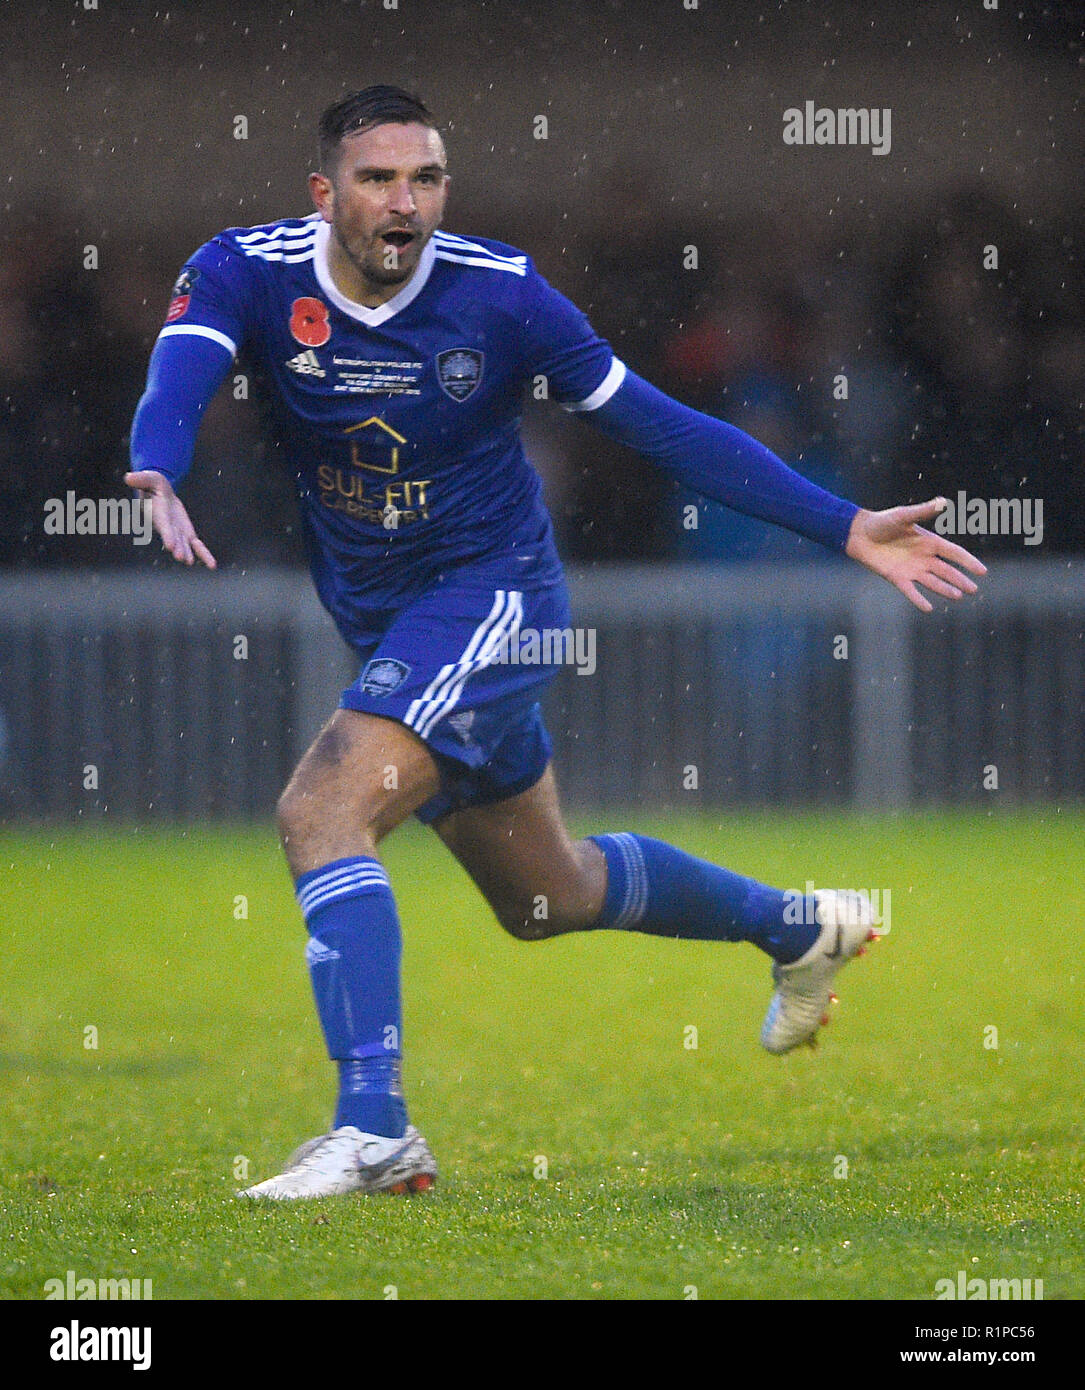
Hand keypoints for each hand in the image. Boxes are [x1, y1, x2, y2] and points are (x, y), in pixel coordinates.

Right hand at [123, 470, 216, 568]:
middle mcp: (167, 526)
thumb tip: (128, 478)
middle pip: (173, 538)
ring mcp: (177, 532)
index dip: (167, 534)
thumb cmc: (152, 484)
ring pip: (183, 544)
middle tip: (182, 558)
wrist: (159, 492)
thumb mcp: (148, 477)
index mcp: (158, 514)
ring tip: (189, 562)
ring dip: (187, 553)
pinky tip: (212, 565)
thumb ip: (141, 479)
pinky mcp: (186, 533)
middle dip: (178, 548)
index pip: (163, 525)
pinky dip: (204, 555)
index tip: (170, 545)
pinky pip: (196, 545)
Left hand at [845, 498, 985, 612]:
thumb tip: (943, 502)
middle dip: (960, 580)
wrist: (859, 534)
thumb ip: (923, 511)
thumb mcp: (903, 515)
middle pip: (946, 571)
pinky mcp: (897, 578)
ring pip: (933, 582)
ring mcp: (911, 569)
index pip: (954, 553)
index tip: (982, 571)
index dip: (968, 562)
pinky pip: (911, 591)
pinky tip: (929, 608)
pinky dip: (919, 599)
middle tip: (974, 590)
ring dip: (945, 589)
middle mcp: (923, 557)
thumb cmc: (882, 522)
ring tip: (958, 596)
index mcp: (929, 542)